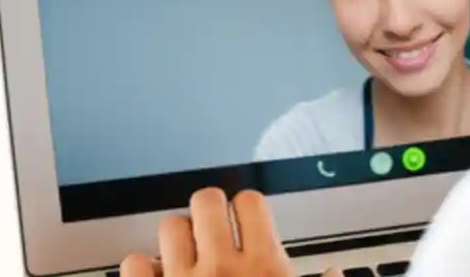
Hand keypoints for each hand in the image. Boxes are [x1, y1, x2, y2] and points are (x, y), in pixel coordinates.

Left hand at [120, 188, 332, 276]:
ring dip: (179, 238)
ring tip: (188, 251)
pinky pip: (134, 264)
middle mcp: (222, 269)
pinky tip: (158, 275)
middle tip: (214, 225)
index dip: (248, 208)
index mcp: (264, 267)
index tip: (248, 220)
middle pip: (207, 200)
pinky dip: (142, 268)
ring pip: (170, 227)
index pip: (251, 203)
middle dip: (211, 209)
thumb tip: (335, 274)